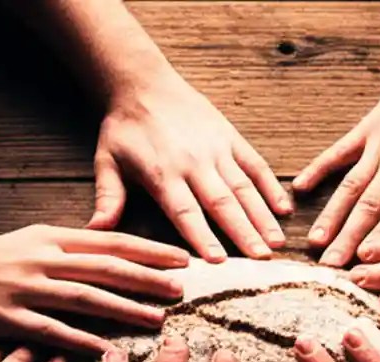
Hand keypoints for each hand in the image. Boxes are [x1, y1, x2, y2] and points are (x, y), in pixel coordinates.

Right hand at [0, 225, 189, 353]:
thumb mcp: (32, 240)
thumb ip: (71, 247)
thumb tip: (116, 253)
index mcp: (52, 237)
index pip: (111, 241)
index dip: (149, 250)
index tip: (182, 260)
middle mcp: (43, 258)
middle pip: (106, 267)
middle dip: (147, 279)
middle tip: (181, 290)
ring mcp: (25, 288)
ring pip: (85, 298)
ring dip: (124, 309)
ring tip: (157, 320)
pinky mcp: (8, 318)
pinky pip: (51, 330)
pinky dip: (80, 340)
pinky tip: (106, 351)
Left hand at [89, 73, 291, 260]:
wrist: (143, 82)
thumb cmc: (123, 128)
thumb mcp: (106, 162)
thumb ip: (107, 199)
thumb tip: (94, 233)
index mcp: (163, 173)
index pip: (185, 212)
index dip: (202, 236)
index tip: (219, 260)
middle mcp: (194, 162)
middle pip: (223, 204)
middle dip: (244, 233)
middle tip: (262, 260)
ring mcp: (217, 149)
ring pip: (244, 187)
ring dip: (263, 216)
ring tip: (278, 243)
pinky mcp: (231, 138)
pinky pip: (255, 165)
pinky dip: (271, 187)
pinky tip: (285, 209)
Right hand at [294, 68, 379, 266]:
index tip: (364, 265)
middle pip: (370, 207)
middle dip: (349, 239)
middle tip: (331, 268)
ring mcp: (378, 145)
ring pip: (350, 187)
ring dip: (331, 216)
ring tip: (315, 242)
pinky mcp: (365, 130)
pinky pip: (337, 152)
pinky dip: (317, 170)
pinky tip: (299, 190)